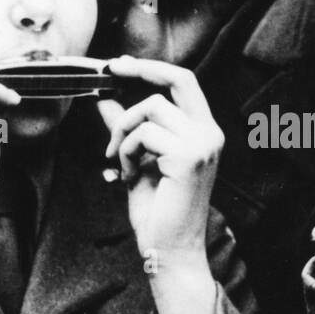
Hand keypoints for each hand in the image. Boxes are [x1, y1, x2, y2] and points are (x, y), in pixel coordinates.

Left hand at [98, 57, 223, 313]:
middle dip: (140, 70)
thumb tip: (105, 101)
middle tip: (110, 71)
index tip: (121, 64)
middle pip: (176, 80)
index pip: (185, 83)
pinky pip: (142, 135)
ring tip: (121, 161)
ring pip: (149, 109)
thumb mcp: (137, 161)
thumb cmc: (158, 212)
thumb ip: (127, 130)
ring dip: (123, 132)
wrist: (169, 249)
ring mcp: (202, 144)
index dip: (153, 68)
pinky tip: (129, 176)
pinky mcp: (188, 157)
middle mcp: (210, 134)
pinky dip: (125, 152)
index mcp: (204, 133)